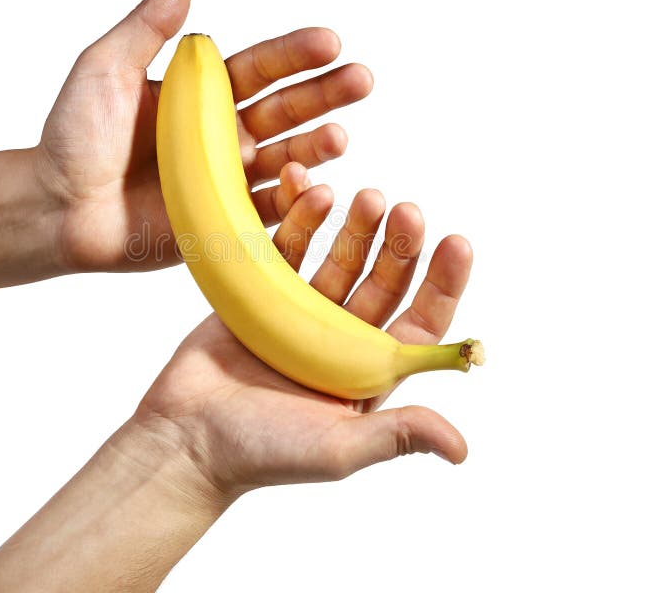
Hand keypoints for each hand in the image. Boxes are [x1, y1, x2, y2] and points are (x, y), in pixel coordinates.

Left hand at [35, 0, 372, 272]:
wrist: (56, 209)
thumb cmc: (74, 137)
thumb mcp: (105, 70)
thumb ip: (147, 29)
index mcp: (202, 97)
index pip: (261, 70)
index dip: (295, 56)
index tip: (329, 42)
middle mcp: (222, 136)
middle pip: (286, 111)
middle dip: (325, 95)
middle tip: (361, 80)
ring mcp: (226, 180)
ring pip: (285, 160)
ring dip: (316, 148)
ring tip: (339, 137)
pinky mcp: (223, 222)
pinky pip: (266, 213)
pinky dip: (292, 202)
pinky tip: (311, 187)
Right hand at [133, 162, 473, 496]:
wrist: (186, 437)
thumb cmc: (262, 452)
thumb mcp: (338, 449)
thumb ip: (397, 436)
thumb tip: (461, 450)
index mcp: (368, 373)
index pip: (419, 323)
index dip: (441, 284)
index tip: (457, 243)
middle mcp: (341, 340)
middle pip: (381, 283)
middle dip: (398, 247)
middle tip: (405, 210)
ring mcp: (302, 314)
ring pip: (339, 260)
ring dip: (355, 227)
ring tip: (367, 197)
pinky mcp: (262, 294)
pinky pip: (288, 251)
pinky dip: (301, 222)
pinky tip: (315, 194)